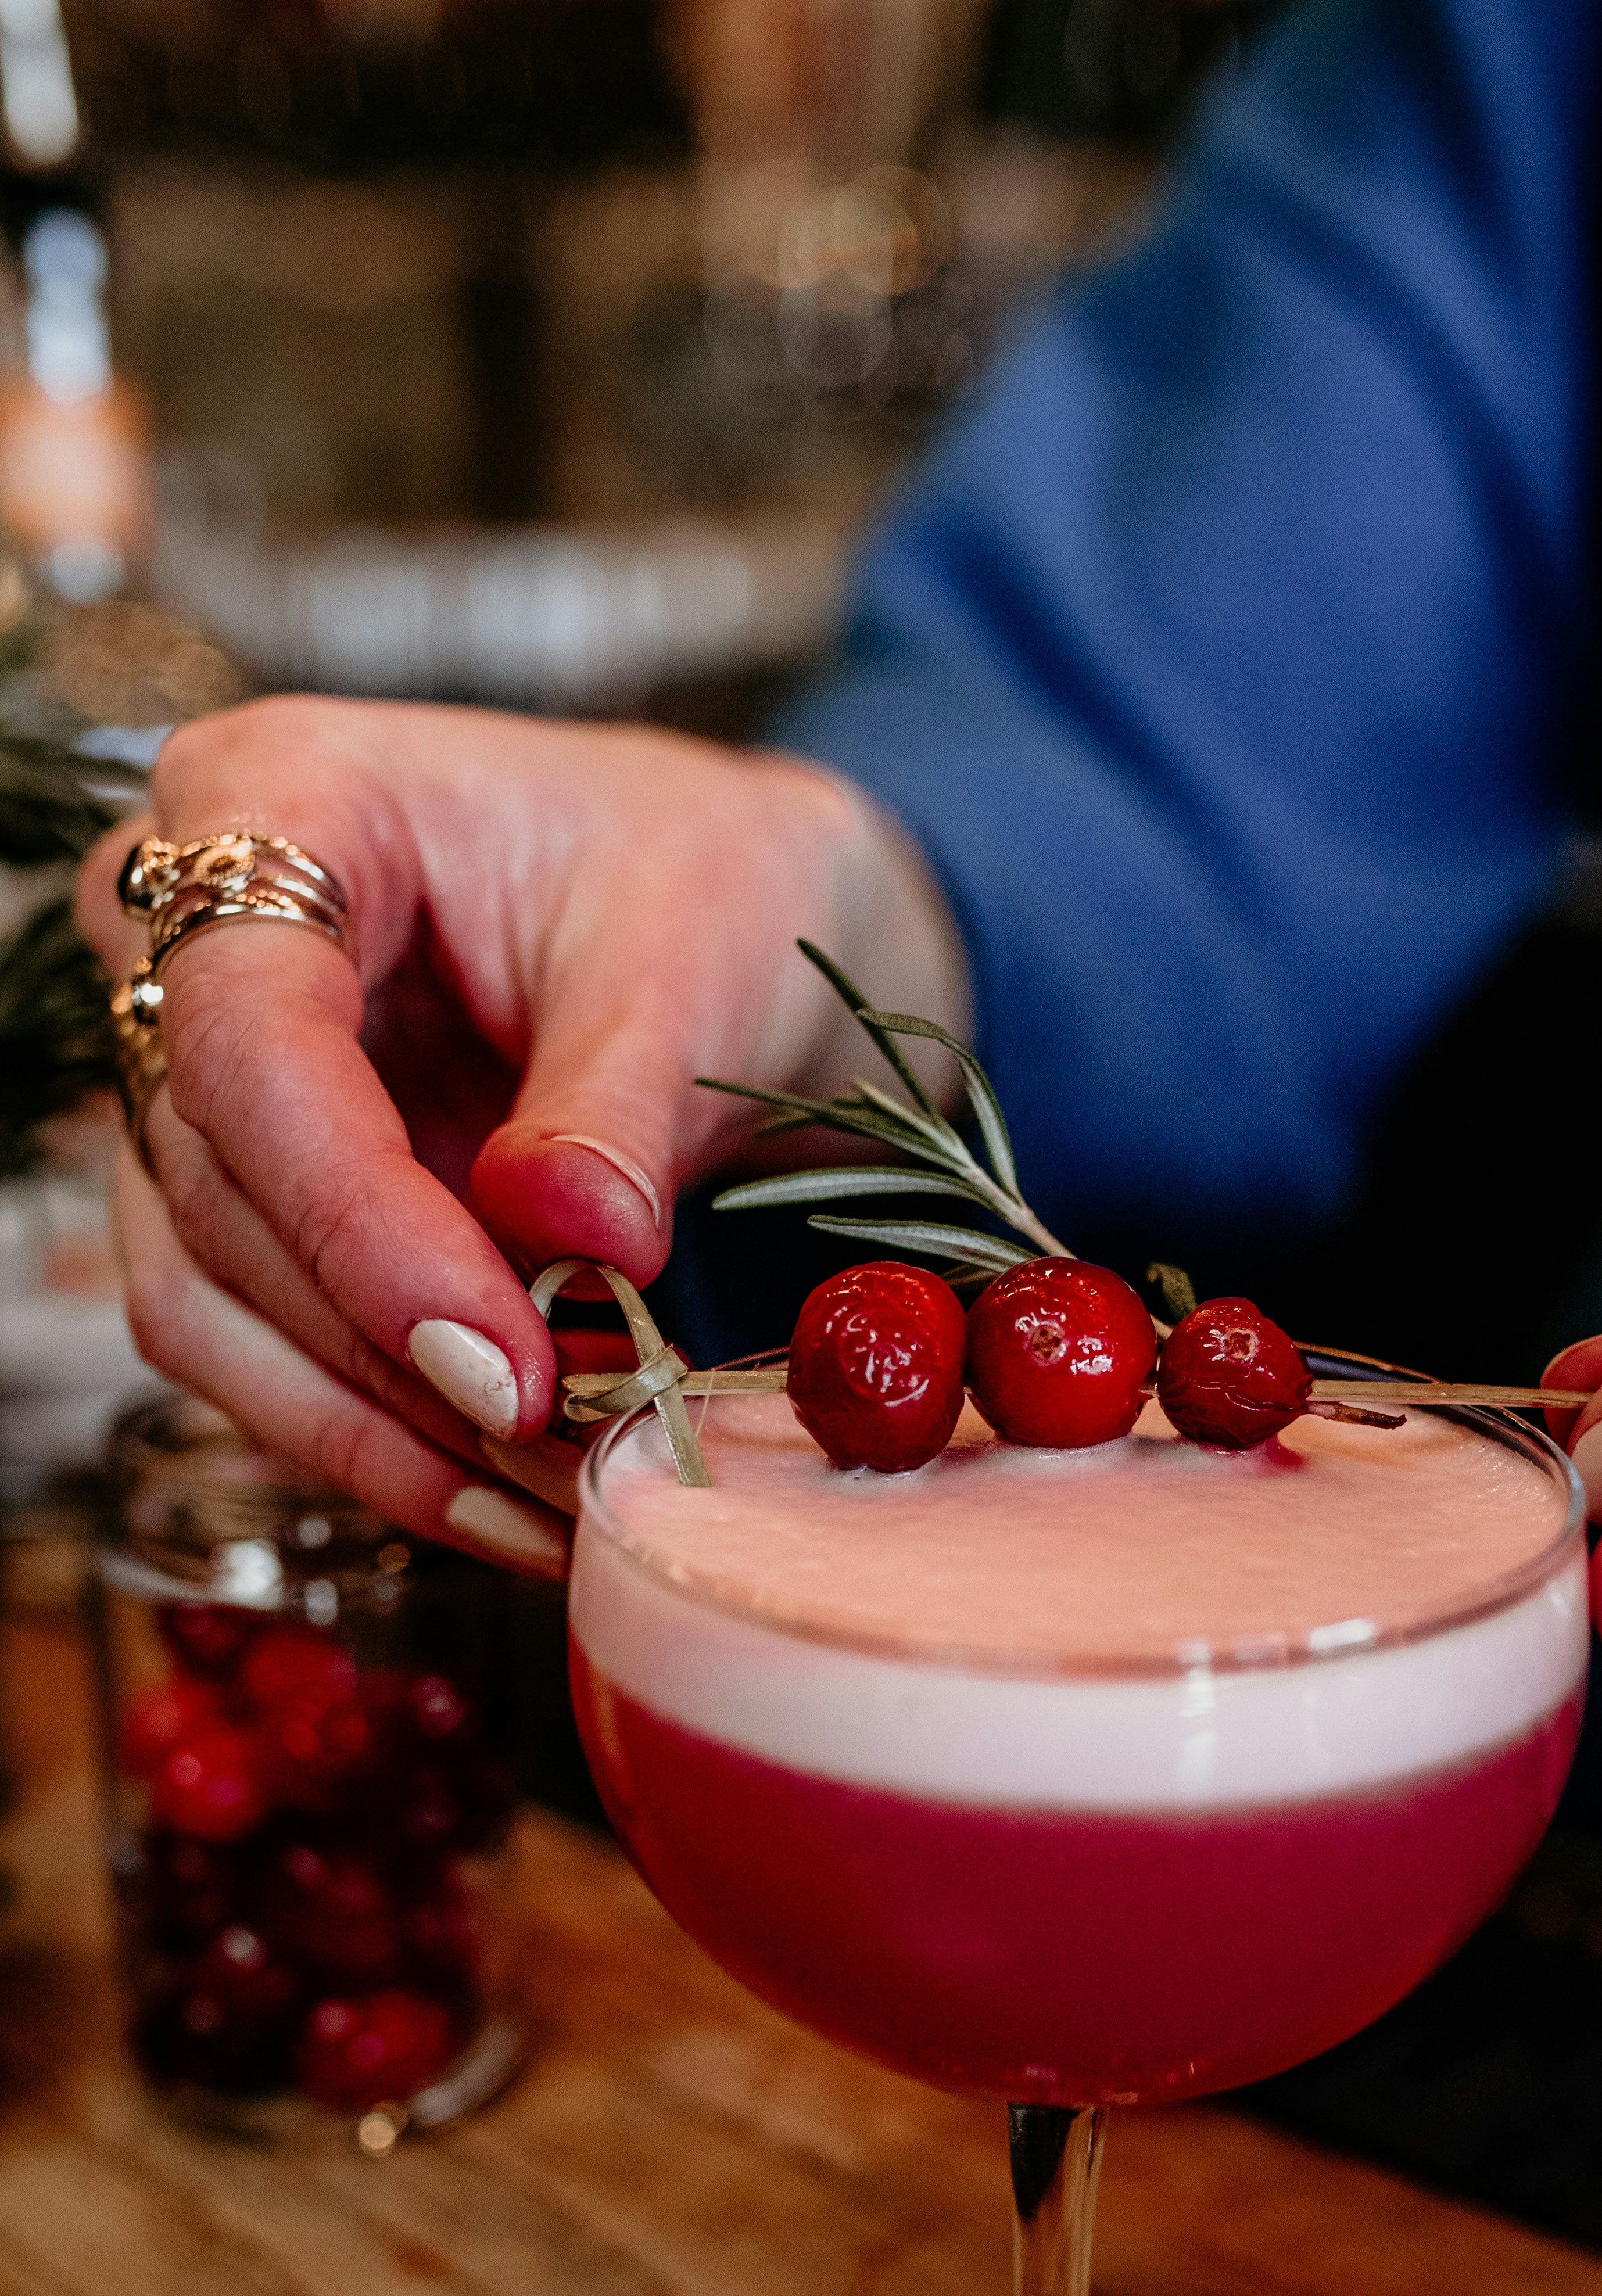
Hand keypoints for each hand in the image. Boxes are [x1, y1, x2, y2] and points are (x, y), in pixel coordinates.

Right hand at [79, 697, 965, 1572]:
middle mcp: (185, 937)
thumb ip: (617, 1099)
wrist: (721, 911)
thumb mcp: (694, 950)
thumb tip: (568, 1241)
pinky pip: (265, 1348)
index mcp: (276, 796)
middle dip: (389, 1351)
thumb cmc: (698, 875)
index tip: (498, 1358)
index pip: (248, 1037)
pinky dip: (380, 1439)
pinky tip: (505, 1499)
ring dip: (376, 1427)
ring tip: (545, 1499)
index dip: (359, 1221)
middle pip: (222, 1187)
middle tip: (564, 1446)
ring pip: (212, 1297)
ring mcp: (198, 1079)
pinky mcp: (247, 1201)